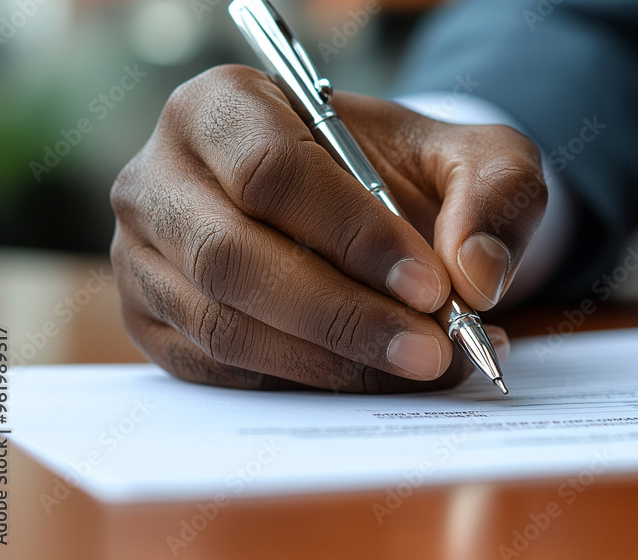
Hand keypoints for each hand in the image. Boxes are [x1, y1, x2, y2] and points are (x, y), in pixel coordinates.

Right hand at [110, 65, 545, 391]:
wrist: (359, 206)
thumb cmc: (402, 171)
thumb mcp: (470, 156)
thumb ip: (493, 196)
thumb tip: (476, 277)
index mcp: (224, 106)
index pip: (272, 172)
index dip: (353, 236)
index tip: (431, 287)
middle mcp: (163, 177)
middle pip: (233, 258)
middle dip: (343, 316)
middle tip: (429, 349)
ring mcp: (145, 253)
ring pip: (223, 325)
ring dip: (328, 362)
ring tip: (416, 367)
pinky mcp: (153, 318)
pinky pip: (216, 369)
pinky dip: (298, 384)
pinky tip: (366, 376)